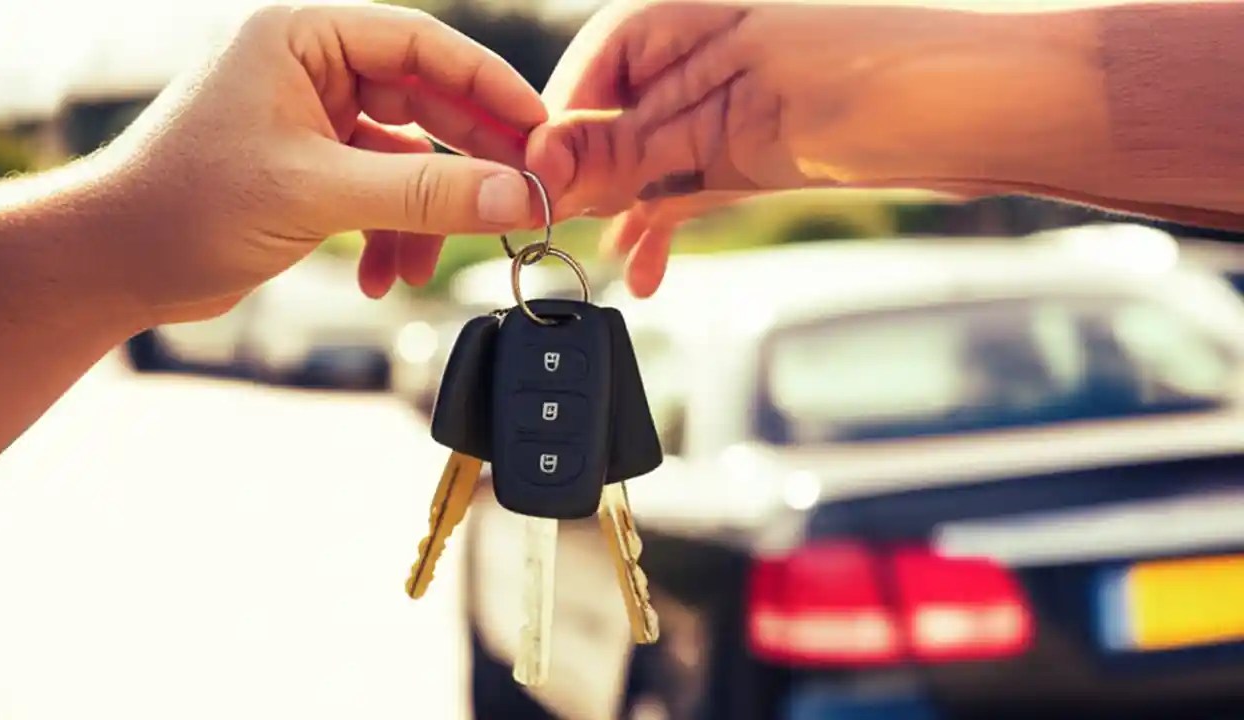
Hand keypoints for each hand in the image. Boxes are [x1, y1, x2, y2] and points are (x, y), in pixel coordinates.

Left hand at [96, 4, 546, 323]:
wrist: (114, 265)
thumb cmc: (184, 205)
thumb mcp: (317, 193)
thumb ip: (424, 192)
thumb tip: (517, 195)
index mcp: (303, 38)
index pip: (423, 45)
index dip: (489, 86)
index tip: (540, 131)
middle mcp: (311, 71)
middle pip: (425, 103)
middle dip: (466, 163)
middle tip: (520, 200)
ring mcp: (313, 123)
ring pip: (408, 160)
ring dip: (422, 216)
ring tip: (415, 264)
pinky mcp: (311, 172)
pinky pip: (381, 196)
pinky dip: (390, 236)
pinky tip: (377, 276)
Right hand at [528, 0, 1099, 293]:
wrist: (995, 113)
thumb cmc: (886, 82)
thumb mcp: (741, 118)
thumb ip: (641, 144)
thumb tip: (550, 170)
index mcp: (692, 17)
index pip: (591, 70)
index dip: (557, 133)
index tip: (532, 190)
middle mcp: (707, 56)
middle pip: (614, 119)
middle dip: (583, 181)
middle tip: (556, 236)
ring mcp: (735, 105)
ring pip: (650, 161)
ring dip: (622, 213)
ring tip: (598, 262)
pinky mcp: (763, 148)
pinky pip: (693, 186)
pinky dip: (669, 225)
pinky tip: (648, 268)